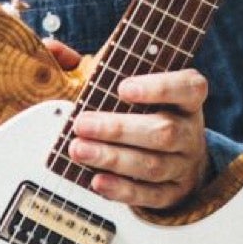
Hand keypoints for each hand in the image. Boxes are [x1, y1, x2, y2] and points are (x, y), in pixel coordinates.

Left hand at [45, 38, 211, 209]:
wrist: (175, 155)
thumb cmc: (141, 109)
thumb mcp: (124, 81)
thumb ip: (89, 64)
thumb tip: (52, 47)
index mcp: (186, 97)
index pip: (188, 88)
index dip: (159, 88)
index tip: (123, 88)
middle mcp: (190, 130)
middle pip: (164, 131)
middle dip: (118, 129)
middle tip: (81, 124)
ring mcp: (184, 164)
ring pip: (154, 165)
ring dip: (113, 158)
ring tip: (79, 151)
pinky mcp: (173, 193)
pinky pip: (150, 195)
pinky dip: (122, 190)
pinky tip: (97, 181)